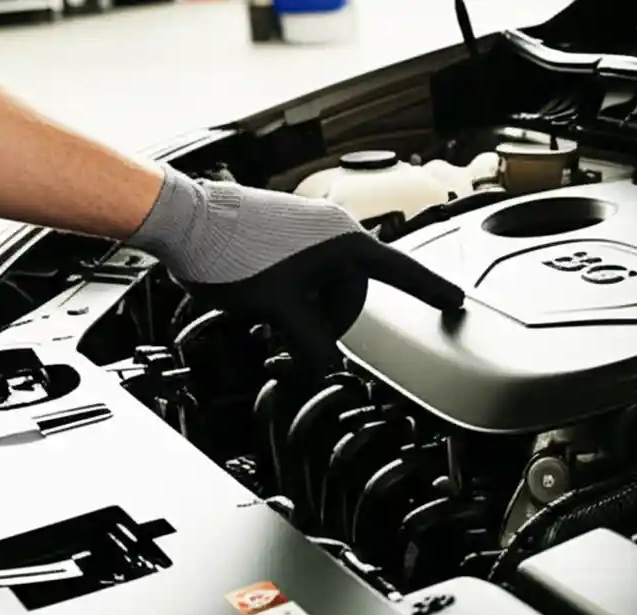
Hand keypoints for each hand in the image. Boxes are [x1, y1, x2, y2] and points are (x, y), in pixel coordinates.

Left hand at [129, 165, 463, 367]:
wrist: (181, 221)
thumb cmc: (229, 253)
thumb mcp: (279, 311)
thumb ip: (312, 345)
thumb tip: (329, 370)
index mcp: (343, 242)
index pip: (400, 272)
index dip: (430, 291)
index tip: (455, 300)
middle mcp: (331, 230)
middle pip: (355, 290)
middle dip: (333, 321)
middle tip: (302, 342)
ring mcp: (307, 230)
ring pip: (327, 284)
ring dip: (309, 310)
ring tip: (275, 321)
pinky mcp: (284, 233)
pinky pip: (306, 272)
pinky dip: (295, 295)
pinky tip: (268, 305)